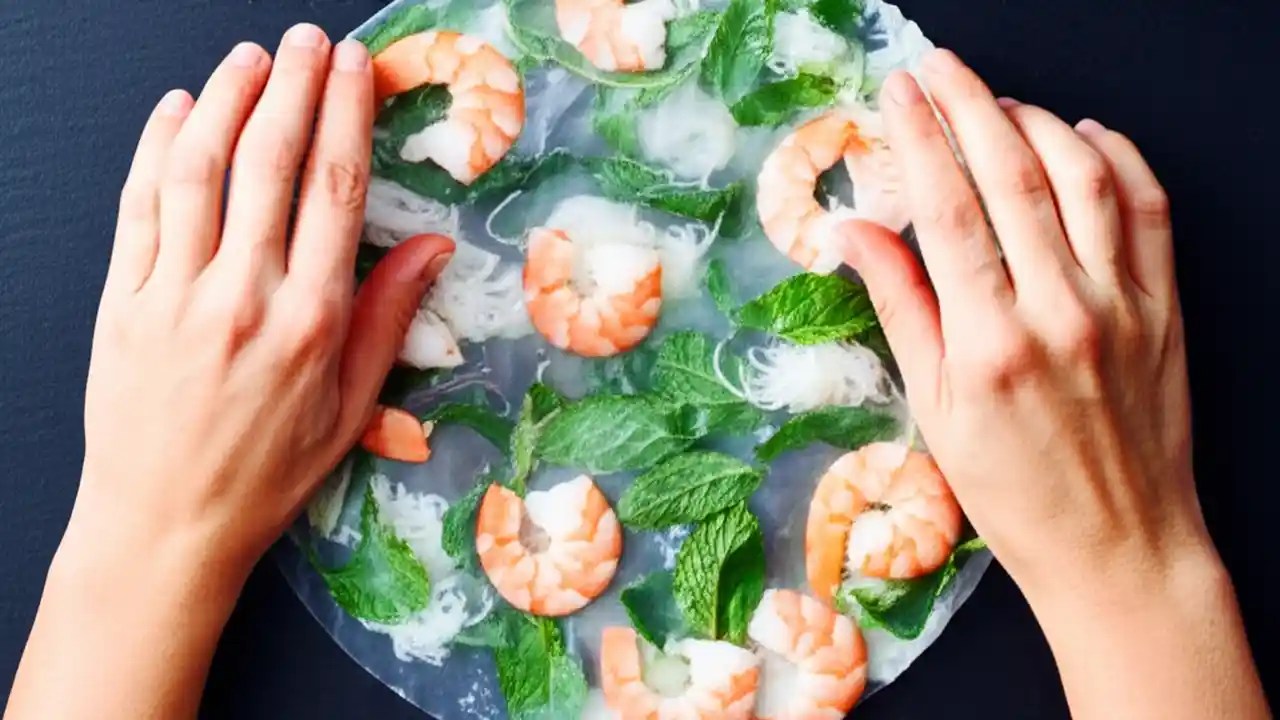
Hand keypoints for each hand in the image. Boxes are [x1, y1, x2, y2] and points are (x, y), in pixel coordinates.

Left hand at [9, 25, 454, 719]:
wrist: (164, 526)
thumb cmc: (266, 475)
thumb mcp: (350, 410)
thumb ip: (388, 320)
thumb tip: (431, 247)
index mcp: (310, 323)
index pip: (333, 193)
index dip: (345, 117)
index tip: (353, 68)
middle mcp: (242, 297)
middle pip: (268, 163)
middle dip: (292, 87)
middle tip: (309, 41)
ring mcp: (173, 295)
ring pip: (198, 170)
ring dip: (224, 100)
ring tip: (249, 58)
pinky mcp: (122, 301)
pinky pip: (139, 207)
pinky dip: (155, 149)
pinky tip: (174, 111)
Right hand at [844, 49, 1201, 597]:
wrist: (1118, 547)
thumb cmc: (1014, 493)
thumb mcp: (933, 410)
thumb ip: (898, 309)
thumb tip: (852, 234)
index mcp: (988, 344)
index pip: (947, 211)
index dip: (919, 139)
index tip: (897, 94)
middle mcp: (1058, 312)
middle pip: (1011, 176)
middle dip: (969, 105)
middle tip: (939, 67)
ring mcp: (1120, 304)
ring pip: (1083, 177)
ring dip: (1036, 122)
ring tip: (998, 101)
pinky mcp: (1165, 307)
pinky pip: (1150, 207)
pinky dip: (1119, 156)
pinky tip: (1086, 134)